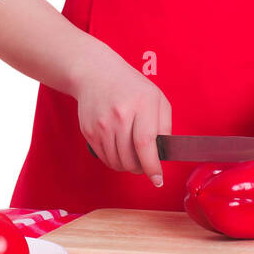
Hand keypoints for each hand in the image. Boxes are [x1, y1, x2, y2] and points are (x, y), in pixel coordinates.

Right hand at [75, 55, 171, 186]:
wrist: (96, 74)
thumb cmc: (130, 86)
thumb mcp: (156, 97)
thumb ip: (165, 125)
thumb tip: (164, 153)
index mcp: (142, 104)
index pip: (145, 143)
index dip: (152, 166)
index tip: (158, 179)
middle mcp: (120, 114)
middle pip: (130, 158)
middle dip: (140, 169)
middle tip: (145, 165)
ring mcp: (101, 124)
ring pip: (116, 162)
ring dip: (126, 166)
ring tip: (131, 154)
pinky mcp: (88, 131)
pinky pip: (104, 157)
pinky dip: (114, 160)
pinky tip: (118, 148)